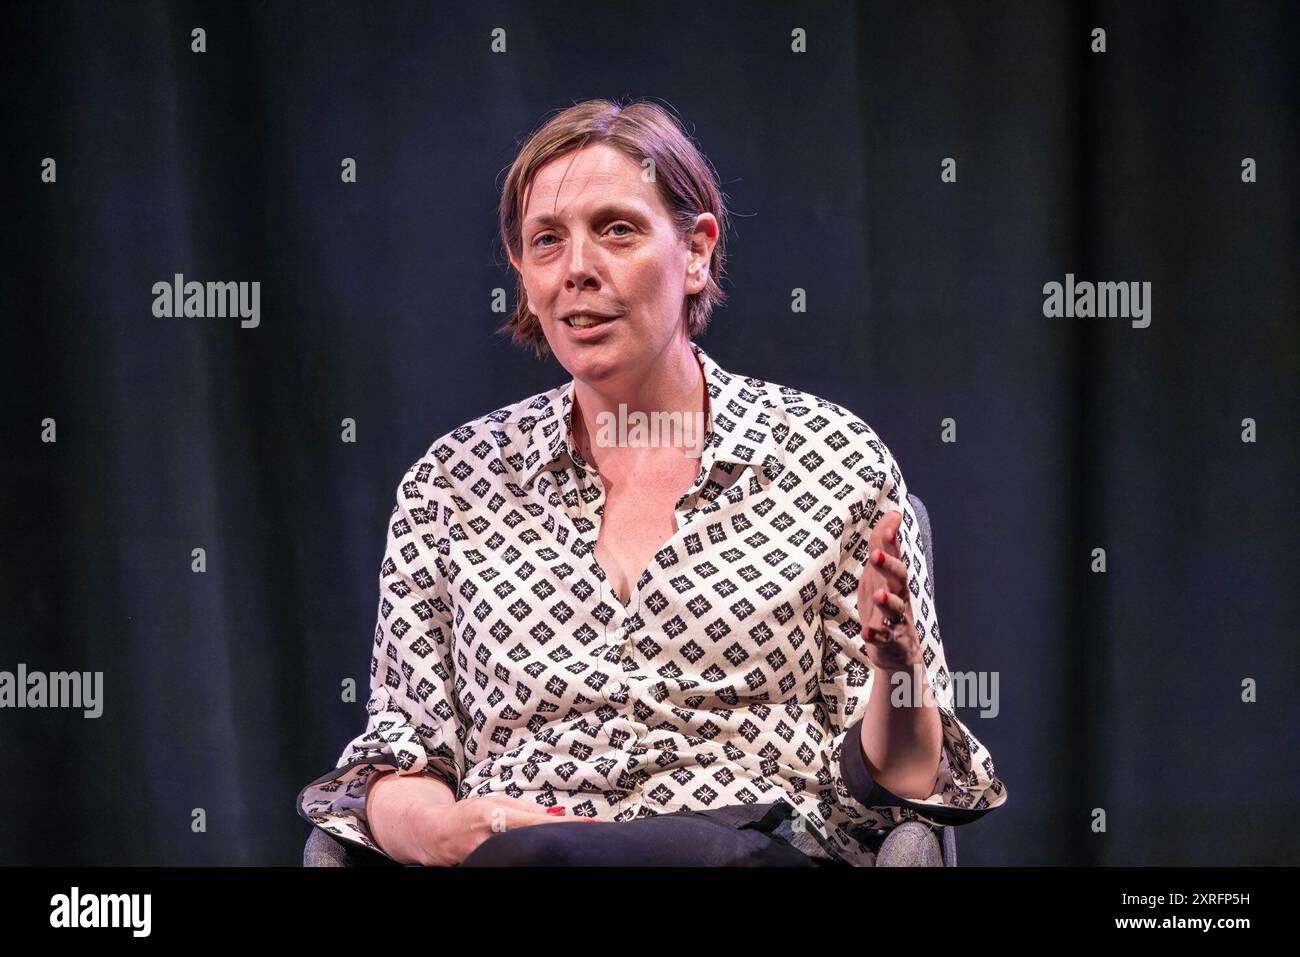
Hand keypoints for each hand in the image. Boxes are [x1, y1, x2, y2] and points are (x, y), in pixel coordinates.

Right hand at [414, 794, 609, 866]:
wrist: (435, 835)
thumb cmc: (468, 814)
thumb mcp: (495, 802)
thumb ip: (525, 810)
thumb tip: (556, 816)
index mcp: (496, 816)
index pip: (539, 821)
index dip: (566, 824)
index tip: (590, 824)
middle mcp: (492, 838)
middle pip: (536, 841)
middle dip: (560, 839)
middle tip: (587, 836)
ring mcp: (487, 856)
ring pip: (526, 855)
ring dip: (545, 851)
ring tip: (566, 847)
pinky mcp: (483, 867)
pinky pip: (512, 862)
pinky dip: (528, 859)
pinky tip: (540, 856)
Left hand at [857, 509, 923, 674]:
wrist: (898, 653)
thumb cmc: (886, 607)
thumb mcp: (881, 575)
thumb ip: (883, 546)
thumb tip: (893, 513)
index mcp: (895, 581)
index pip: (895, 555)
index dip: (891, 539)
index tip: (893, 517)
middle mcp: (900, 598)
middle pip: (899, 579)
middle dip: (889, 566)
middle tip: (876, 554)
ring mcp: (898, 621)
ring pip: (895, 610)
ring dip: (887, 601)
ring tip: (880, 594)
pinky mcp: (892, 643)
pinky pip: (885, 639)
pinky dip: (876, 636)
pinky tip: (866, 632)